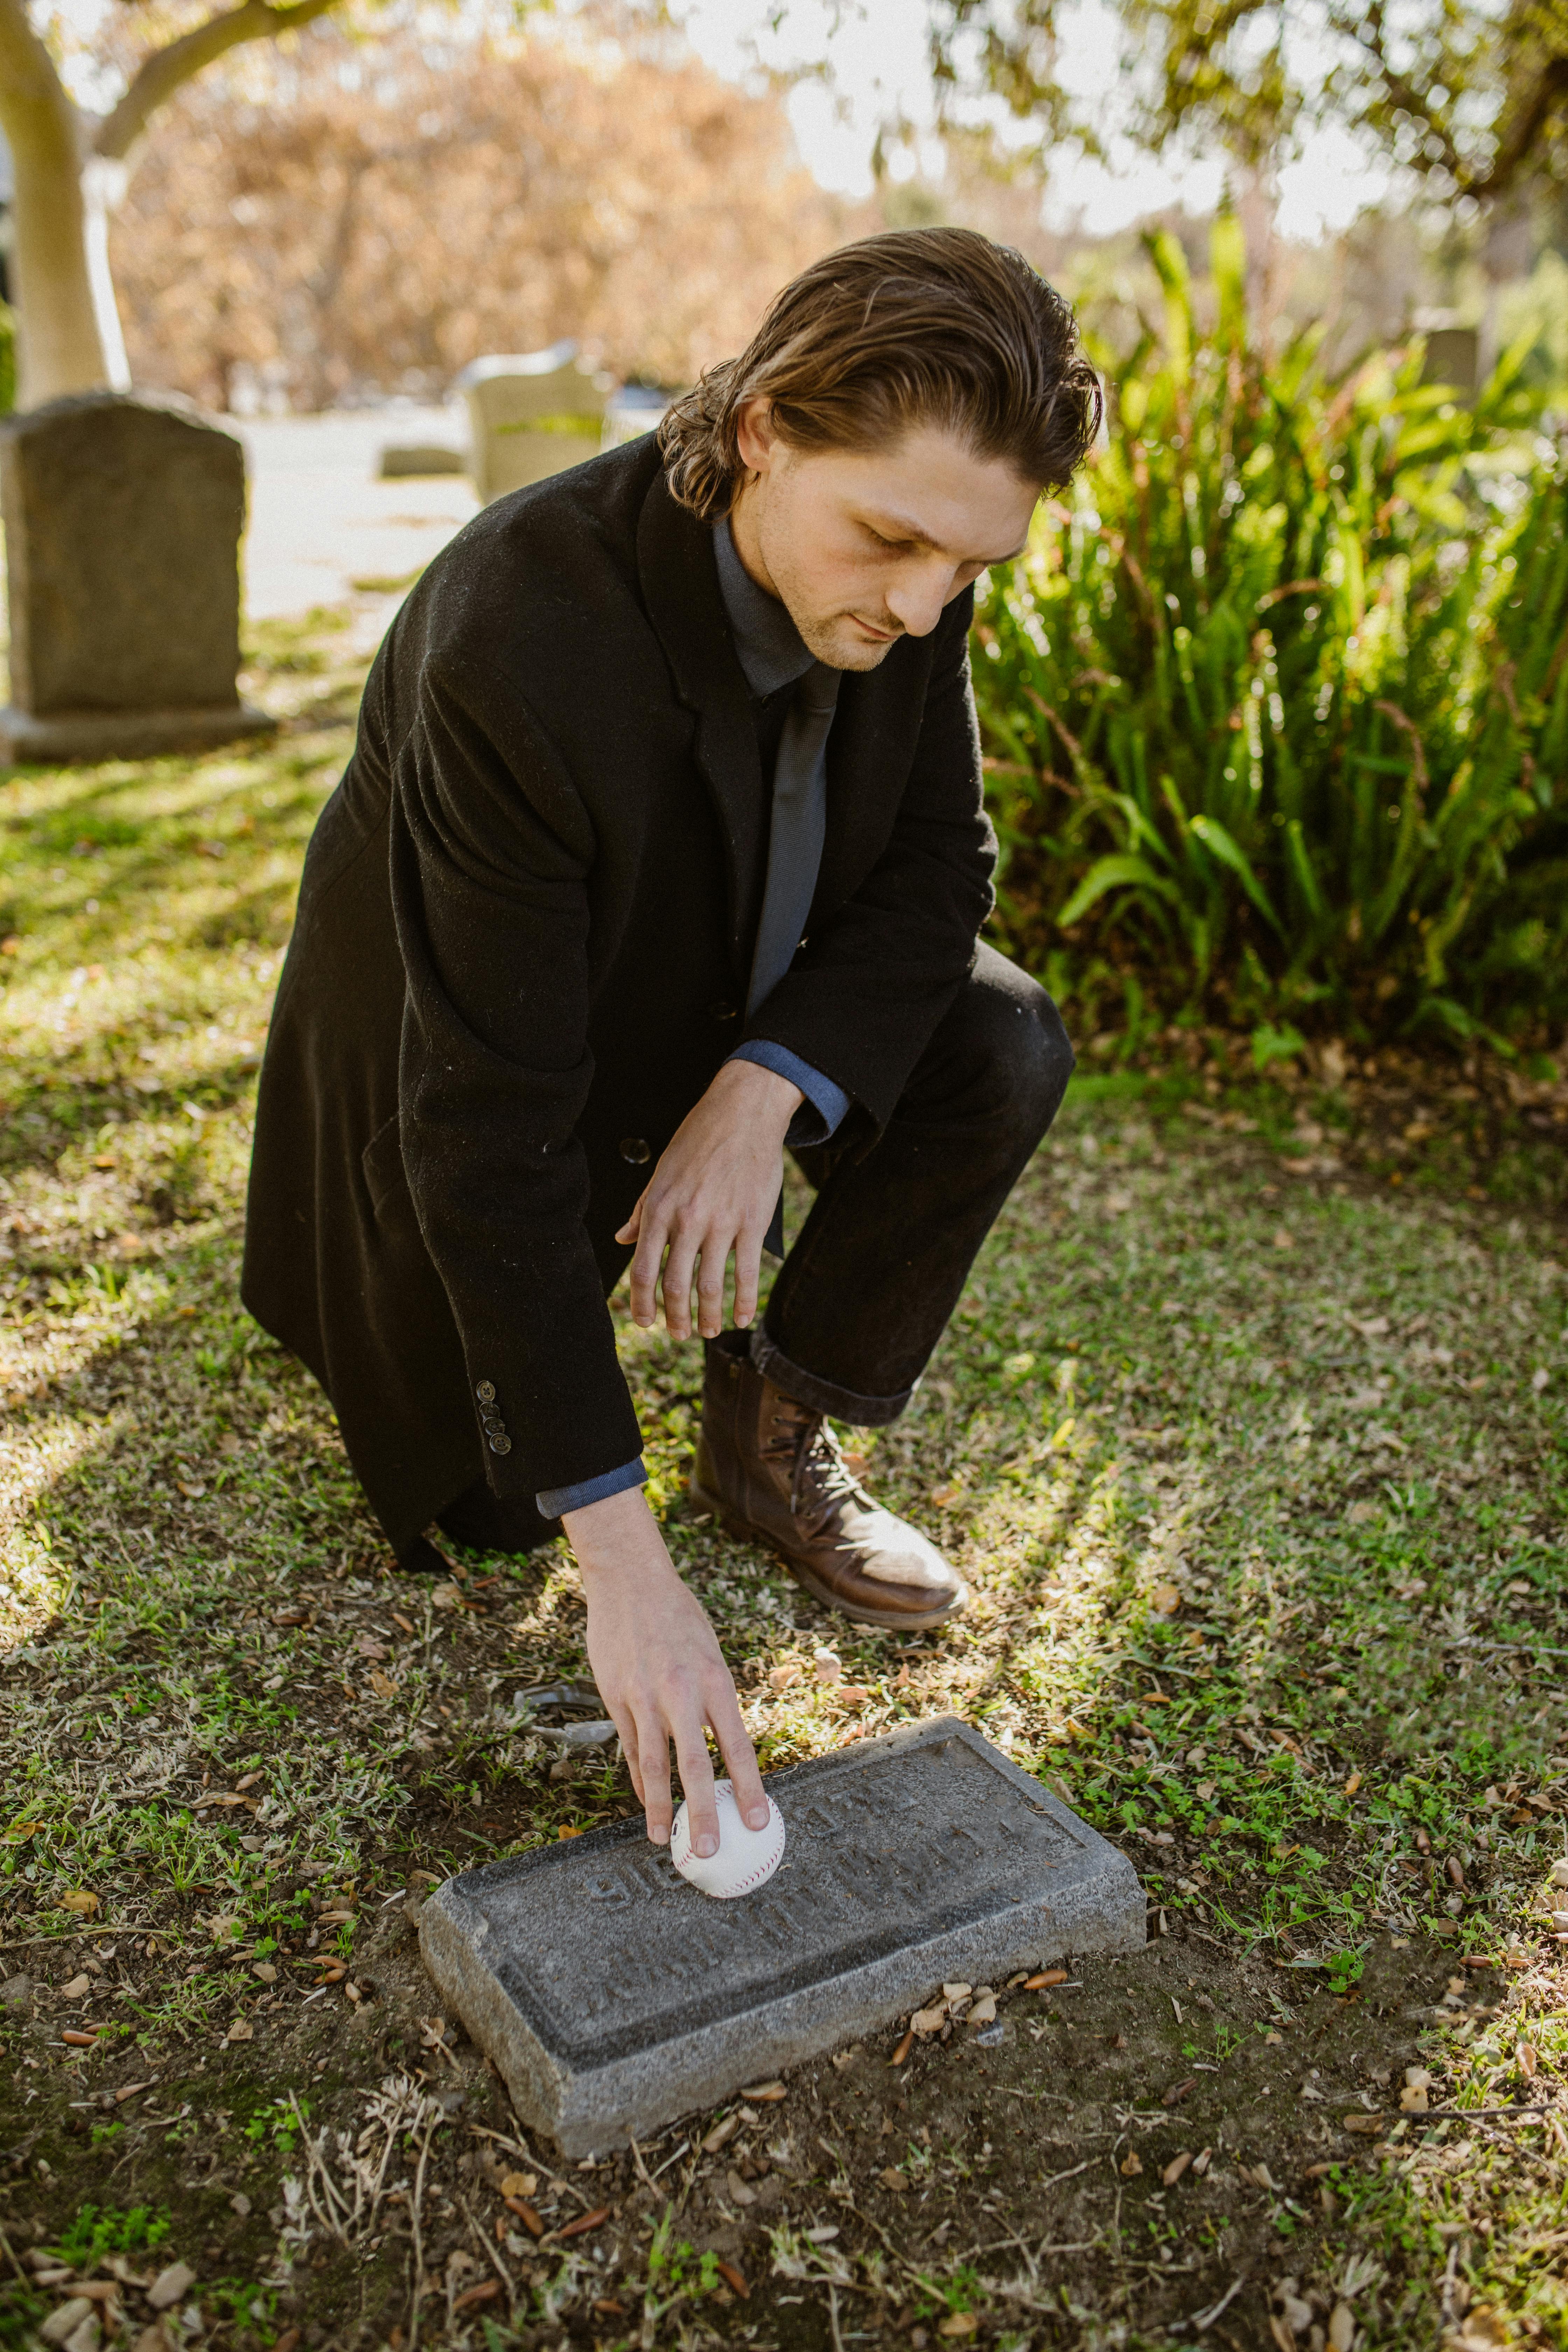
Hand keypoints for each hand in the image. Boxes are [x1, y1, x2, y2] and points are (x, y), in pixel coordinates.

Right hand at [564, 1484, 767, 1853]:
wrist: (630, 1580)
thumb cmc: (679, 1616)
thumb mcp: (709, 1653)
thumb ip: (713, 1700)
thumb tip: (723, 1746)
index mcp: (714, 1681)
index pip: (737, 1746)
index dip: (749, 1787)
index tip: (758, 1822)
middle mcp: (681, 1693)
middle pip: (695, 1765)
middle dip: (703, 1812)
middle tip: (709, 1851)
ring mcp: (644, 1697)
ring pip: (652, 1763)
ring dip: (658, 1806)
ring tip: (663, 1840)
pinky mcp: (616, 1697)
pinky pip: (629, 1747)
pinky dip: (637, 1778)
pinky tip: (643, 1802)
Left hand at [615, 1059, 801, 1338]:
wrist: (742, 1113)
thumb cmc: (698, 1140)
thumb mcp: (660, 1173)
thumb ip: (642, 1210)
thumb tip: (622, 1239)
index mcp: (659, 1208)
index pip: (643, 1269)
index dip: (641, 1303)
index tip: (644, 1322)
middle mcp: (687, 1220)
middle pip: (675, 1285)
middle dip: (675, 1318)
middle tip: (678, 1333)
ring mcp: (721, 1222)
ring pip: (711, 1285)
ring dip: (709, 1317)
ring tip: (709, 1332)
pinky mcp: (752, 1222)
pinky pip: (747, 1272)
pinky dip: (744, 1301)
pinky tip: (743, 1317)